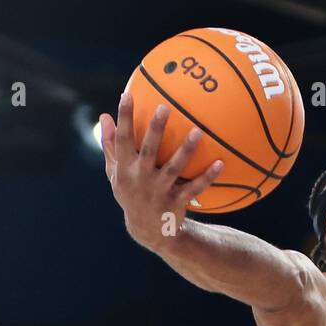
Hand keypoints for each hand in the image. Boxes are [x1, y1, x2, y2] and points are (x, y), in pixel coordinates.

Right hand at [99, 92, 224, 247]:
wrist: (147, 229)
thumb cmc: (131, 192)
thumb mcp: (115, 172)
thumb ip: (110, 145)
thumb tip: (104, 116)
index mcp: (124, 169)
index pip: (122, 140)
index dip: (124, 118)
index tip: (127, 95)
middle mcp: (140, 179)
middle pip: (148, 151)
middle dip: (155, 129)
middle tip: (164, 107)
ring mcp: (158, 192)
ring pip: (174, 169)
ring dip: (186, 150)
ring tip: (198, 131)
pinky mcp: (175, 203)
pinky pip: (195, 188)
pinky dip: (208, 177)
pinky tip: (221, 163)